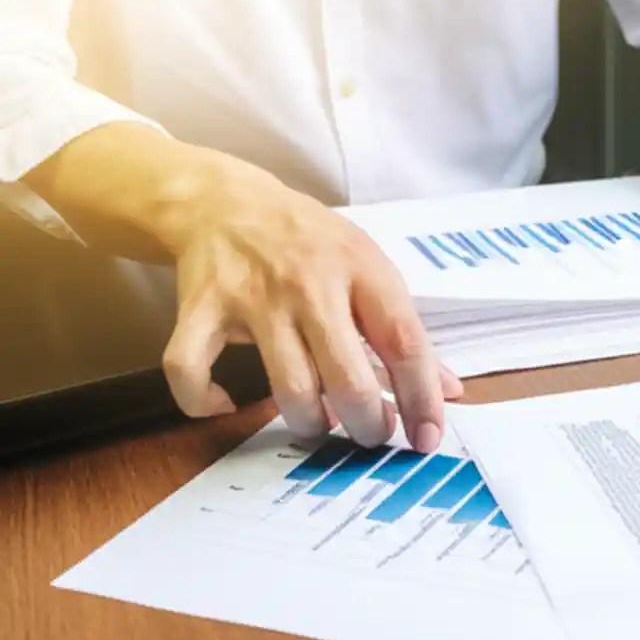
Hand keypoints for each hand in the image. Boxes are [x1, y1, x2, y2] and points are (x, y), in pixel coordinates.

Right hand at [156, 161, 461, 451]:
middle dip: (367, 424)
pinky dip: (204, 400)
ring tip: (320, 422)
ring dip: (310, 423)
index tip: (427, 438)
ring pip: (288, 388)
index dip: (422, 399)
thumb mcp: (369, 269)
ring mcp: (252, 298)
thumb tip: (450, 390)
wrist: (225, 201)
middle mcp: (309, 284)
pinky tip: (226, 405)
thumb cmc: (310, 243)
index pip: (405, 342)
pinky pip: (189, 370)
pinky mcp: (199, 309)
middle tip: (370, 433)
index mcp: (361, 270)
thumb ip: (406, 330)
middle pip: (348, 377)